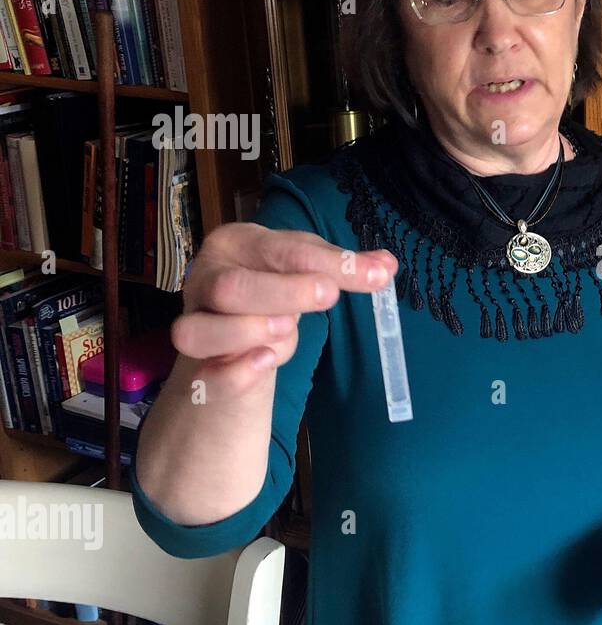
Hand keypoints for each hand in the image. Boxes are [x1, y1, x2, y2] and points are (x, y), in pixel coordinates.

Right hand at [173, 222, 396, 395]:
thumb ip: (344, 267)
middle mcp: (204, 281)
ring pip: (197, 332)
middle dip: (284, 293)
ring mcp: (192, 326)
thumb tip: (386, 265)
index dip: (333, 264)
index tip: (377, 275)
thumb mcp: (307, 267)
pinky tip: (265, 364)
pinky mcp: (195, 369)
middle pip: (230, 288)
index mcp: (234, 244)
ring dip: (246, 333)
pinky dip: (234, 376)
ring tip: (287, 330)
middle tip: (328, 297)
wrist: (231, 327)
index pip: (282, 251)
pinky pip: (202, 380)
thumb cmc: (272, 284)